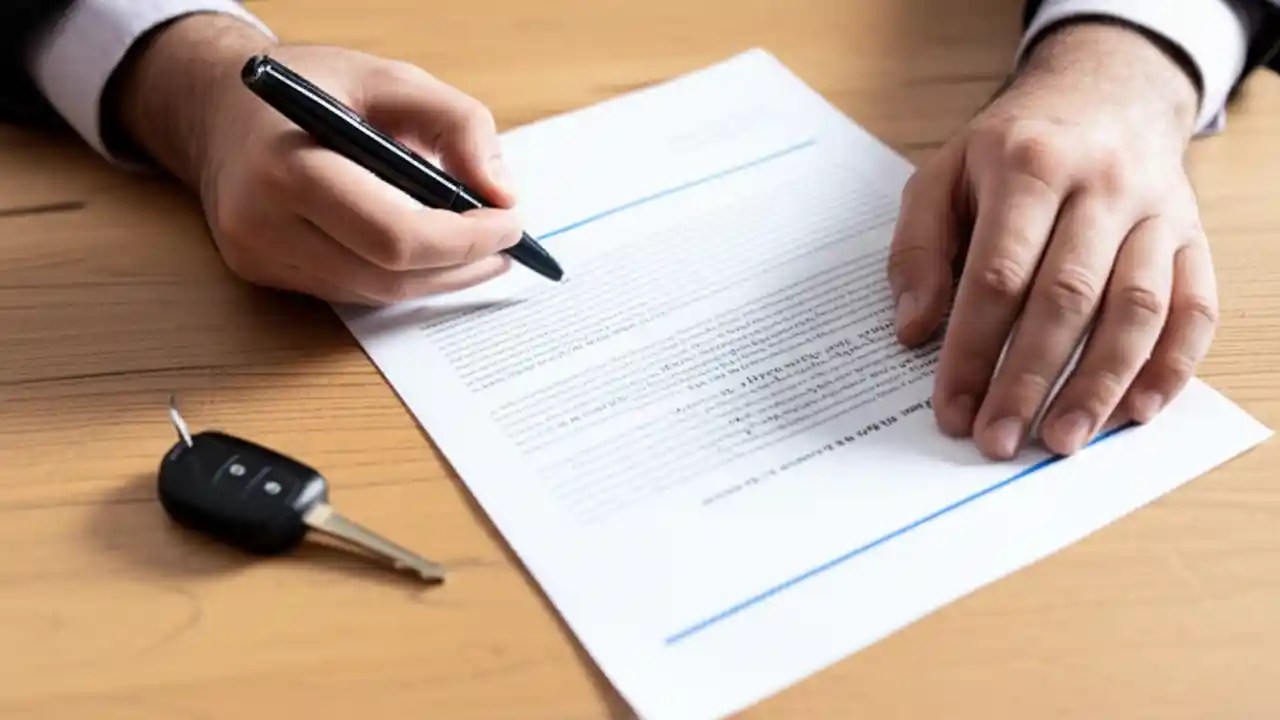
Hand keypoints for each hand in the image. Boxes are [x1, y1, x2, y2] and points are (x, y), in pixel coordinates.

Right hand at [112, 14, 522, 303]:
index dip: (465, 239)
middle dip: (461, 265)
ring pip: (372, 294)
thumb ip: (458, 124)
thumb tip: (502, 193)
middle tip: (506, 246)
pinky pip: (349, 290)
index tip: (511, 222)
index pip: (396, 235)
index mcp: (290, 165)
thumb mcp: (389, 77)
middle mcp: (263, 222)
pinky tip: (430, 257)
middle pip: (388, 276)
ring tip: (481, 253)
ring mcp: (258, 255)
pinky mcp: (262, 272)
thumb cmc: (312, 85)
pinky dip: (400, 278)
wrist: (218, 106)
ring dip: (438, 279)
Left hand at [888, 22, 1217, 458]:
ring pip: (1137, 308)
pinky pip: (1195, 309)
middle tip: (998, 440)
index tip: (951, 408)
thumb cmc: (1010, 148)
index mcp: (1029, 164)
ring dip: (1099, 384)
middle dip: (1028, 379)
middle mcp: (1102, 185)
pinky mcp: (1193, 238)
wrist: (1104, 96)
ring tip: (1062, 440)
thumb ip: (918, 249)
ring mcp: (1156, 213)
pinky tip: (1135, 410)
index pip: (997, 274)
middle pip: (1067, 297)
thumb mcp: (942, 175)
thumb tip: (913, 329)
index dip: (971, 350)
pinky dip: (1170, 366)